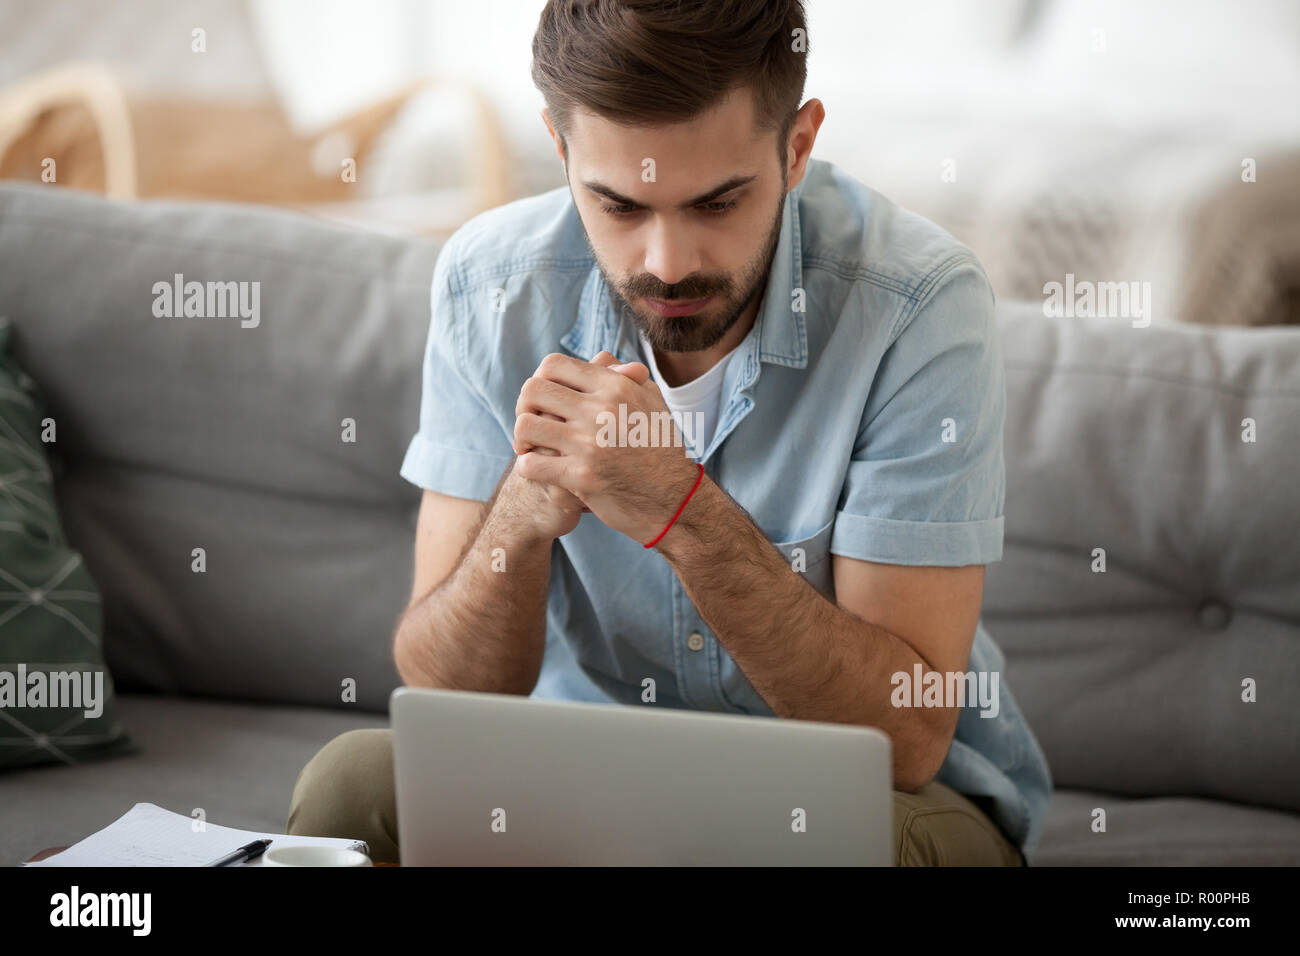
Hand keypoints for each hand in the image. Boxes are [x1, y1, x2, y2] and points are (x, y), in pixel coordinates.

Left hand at [502, 351, 643, 540]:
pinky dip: (528, 467)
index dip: (540, 380)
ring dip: (522, 439)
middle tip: (532, 425)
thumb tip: (602, 357)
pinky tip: (539, 471)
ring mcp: (591, 444)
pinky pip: (531, 464)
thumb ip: (626, 378)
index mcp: (616, 386)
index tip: (544, 401)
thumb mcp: (652, 404)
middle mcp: (602, 410)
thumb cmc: (662, 451)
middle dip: (524, 407)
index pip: (553, 364)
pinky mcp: (582, 477)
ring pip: (526, 426)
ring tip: (531, 449)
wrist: (676, 500)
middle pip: (533, 390)